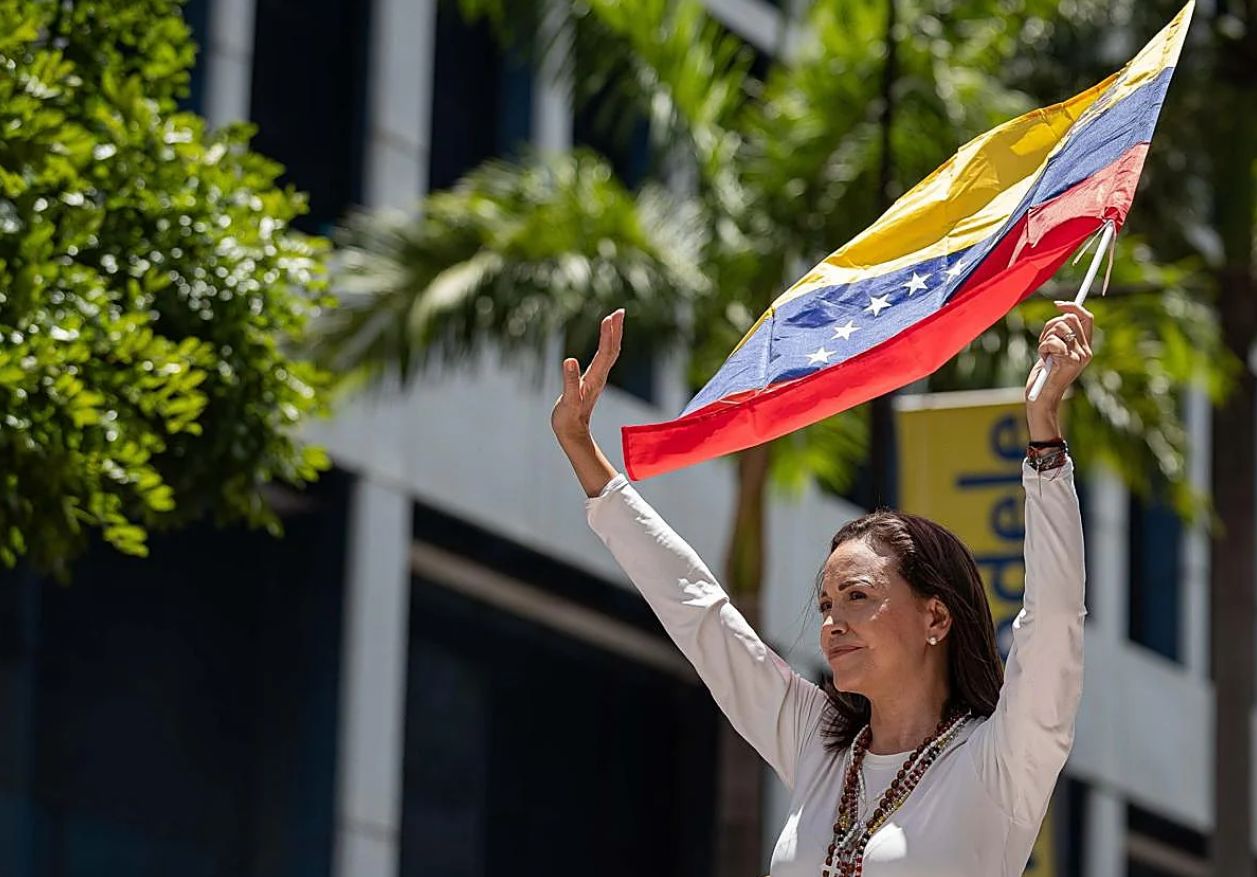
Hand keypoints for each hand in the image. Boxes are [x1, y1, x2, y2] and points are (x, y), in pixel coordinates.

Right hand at [551, 309, 623, 443]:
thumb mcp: (567, 401)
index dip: (608, 334)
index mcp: (595, 378)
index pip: (605, 352)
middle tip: (619, 311)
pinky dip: (606, 345)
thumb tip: (569, 361)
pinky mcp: (592, 380)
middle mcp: (600, 376)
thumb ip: (569, 381)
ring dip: (613, 335)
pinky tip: (604, 341)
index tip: (610, 317)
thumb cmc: (568, 418)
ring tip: (614, 320)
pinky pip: (603, 358)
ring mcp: (598, 378)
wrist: (573, 433)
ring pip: (610, 353)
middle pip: (612, 349)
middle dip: (616, 330)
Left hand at [1025, 301, 1093, 439]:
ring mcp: (1079, 356)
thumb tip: (1063, 314)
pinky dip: (1043, 348)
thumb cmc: (1045, 376)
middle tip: (1043, 340)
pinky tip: (1044, 360)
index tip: (1058, 304)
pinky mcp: (1069, 361)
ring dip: (1045, 338)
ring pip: (1059, 328)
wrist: (1042, 399)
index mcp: (1085, 348)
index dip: (1072, 307)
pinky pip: (1052, 341)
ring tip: (1044, 353)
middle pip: (1070, 319)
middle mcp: (1086, 351)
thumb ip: (1061, 337)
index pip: (1086, 318)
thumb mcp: (1055, 352)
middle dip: (1051, 325)